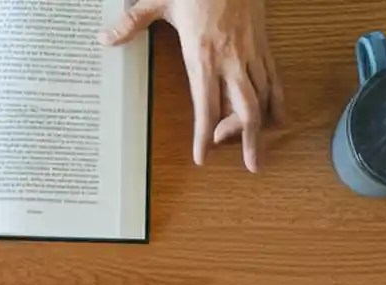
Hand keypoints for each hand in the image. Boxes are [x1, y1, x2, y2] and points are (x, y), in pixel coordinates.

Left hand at [103, 0, 284, 171]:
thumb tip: (104, 38)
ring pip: (263, 97)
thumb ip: (132, 23)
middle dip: (247, 140)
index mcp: (202, 55)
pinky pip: (274, 77)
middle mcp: (230, 61)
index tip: (203, 156)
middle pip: (245, 109)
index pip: (206, 105)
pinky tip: (280, 118)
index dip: (205, 134)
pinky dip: (278, 99)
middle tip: (249, 166)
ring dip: (264, 127)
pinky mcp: (262, 43)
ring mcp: (250, 53)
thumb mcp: (157, 0)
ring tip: (260, 153)